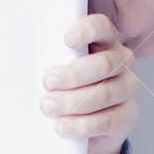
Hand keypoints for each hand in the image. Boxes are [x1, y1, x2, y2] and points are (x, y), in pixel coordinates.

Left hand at [40, 13, 137, 153]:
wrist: (94, 123)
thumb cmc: (75, 84)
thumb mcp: (68, 64)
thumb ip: (57, 56)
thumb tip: (25, 57)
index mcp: (107, 40)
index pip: (102, 27)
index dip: (86, 31)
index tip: (66, 39)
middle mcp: (123, 61)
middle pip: (104, 64)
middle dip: (72, 75)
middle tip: (47, 82)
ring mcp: (128, 89)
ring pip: (103, 94)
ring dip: (72, 102)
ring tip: (49, 106)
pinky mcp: (127, 116)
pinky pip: (106, 121)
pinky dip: (81, 125)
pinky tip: (62, 126)